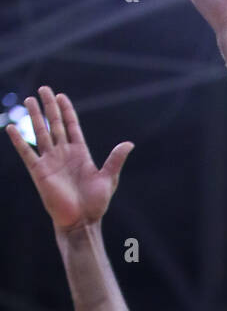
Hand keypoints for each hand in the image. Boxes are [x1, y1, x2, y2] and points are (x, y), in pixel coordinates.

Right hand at [6, 87, 133, 231]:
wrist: (81, 222)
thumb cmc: (95, 204)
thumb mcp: (108, 179)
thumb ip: (115, 160)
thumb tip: (129, 144)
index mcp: (80, 154)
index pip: (72, 126)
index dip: (66, 111)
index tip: (61, 96)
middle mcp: (64, 154)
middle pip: (55, 124)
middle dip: (49, 107)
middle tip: (43, 88)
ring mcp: (50, 161)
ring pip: (41, 133)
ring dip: (35, 116)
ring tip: (29, 100)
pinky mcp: (39, 172)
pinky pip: (27, 153)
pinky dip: (19, 141)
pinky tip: (12, 127)